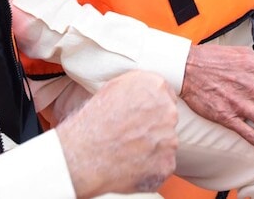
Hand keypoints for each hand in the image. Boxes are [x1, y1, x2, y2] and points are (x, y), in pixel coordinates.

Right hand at [56, 71, 178, 198]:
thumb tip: (148, 92)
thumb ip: (139, 87)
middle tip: (131, 134)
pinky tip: (131, 163)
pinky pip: (163, 163)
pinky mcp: (167, 163)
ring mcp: (170, 139)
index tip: (139, 116)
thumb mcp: (114, 87)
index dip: (151, 107)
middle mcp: (168, 110)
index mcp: (156, 87)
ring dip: (152, 146)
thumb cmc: (93, 121)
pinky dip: (151, 166)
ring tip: (128, 149)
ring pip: (166, 142)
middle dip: (154, 126)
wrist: (84, 154)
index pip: (165, 96)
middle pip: (168, 119)